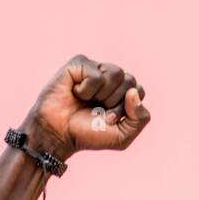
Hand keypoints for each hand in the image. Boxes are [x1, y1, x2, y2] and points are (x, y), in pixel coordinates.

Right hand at [22, 54, 150, 161]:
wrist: (58, 134)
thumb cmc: (88, 134)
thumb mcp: (122, 136)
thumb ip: (140, 118)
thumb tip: (133, 92)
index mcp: (122, 91)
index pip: (138, 90)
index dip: (126, 108)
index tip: (109, 120)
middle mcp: (110, 77)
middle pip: (130, 80)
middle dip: (114, 102)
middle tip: (97, 111)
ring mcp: (95, 68)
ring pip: (116, 73)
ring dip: (101, 94)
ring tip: (86, 100)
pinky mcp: (79, 63)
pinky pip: (96, 74)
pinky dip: (87, 89)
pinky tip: (75, 92)